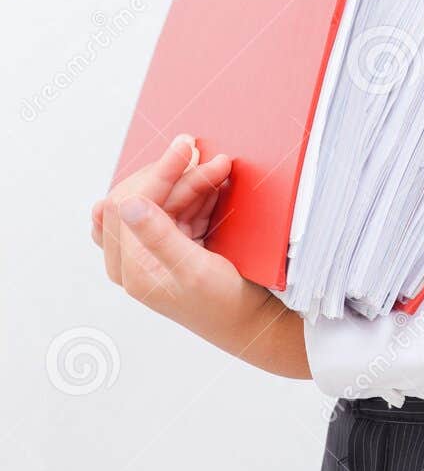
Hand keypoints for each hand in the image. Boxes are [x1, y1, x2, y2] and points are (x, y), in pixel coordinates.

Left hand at [91, 135, 310, 378]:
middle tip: (210, 157)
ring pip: (161, 200)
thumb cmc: (224, 304)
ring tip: (222, 169)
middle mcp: (132, 261)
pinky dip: (196, 194)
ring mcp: (150, 253)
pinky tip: (216, 184)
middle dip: (176, 175)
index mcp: (131, 268)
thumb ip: (157, 236)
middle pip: (141, 197)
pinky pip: (175, 209)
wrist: (252, 322)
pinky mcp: (169, 248)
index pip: (126, 203)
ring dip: (191, 182)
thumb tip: (125, 203)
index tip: (187, 148)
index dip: (157, 172)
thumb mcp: (193, 270)